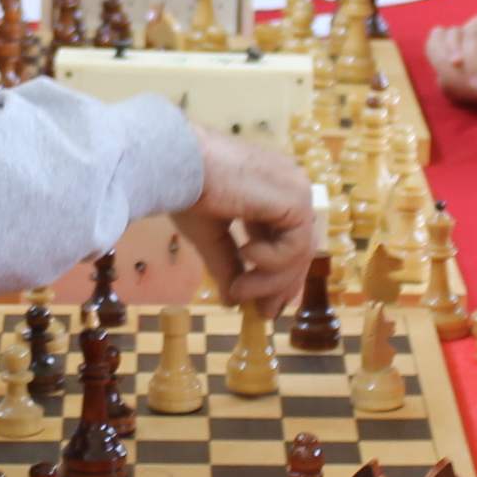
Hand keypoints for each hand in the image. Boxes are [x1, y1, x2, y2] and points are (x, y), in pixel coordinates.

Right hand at [173, 128, 315, 309]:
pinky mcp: (295, 199)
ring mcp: (296, 190)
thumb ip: (228, 264)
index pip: (287, 237)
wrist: (176, 163)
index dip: (276, 273)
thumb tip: (233, 299)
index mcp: (270, 189)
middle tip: (263, 313)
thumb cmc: (186, 188)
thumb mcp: (211, 234)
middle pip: (299, 247)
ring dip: (270, 280)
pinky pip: (296, 247)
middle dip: (280, 285)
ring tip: (240, 288)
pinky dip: (272, 261)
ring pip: (300, 251)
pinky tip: (245, 254)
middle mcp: (289, 186)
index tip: (261, 304)